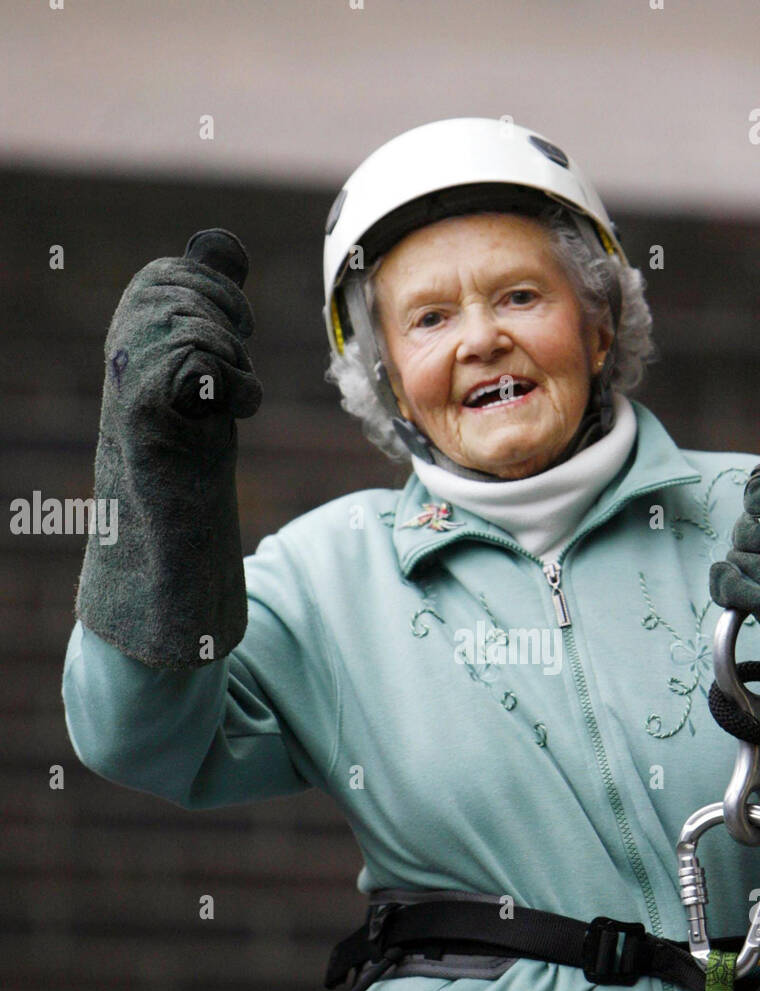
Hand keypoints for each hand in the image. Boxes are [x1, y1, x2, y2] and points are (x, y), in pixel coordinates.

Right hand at [76, 229, 258, 668]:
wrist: (163, 572)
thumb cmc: (186, 479)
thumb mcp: (206, 379)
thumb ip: (210, 312)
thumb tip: (218, 241)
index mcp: (132, 349)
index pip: (173, 274)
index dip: (218, 298)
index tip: (231, 350)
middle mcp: (119, 365)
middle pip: (182, 289)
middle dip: (229, 327)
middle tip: (229, 384)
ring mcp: (126, 396)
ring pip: (193, 324)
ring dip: (234, 364)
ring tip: (226, 407)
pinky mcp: (143, 429)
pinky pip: (190, 364)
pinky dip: (227, 385)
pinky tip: (229, 416)